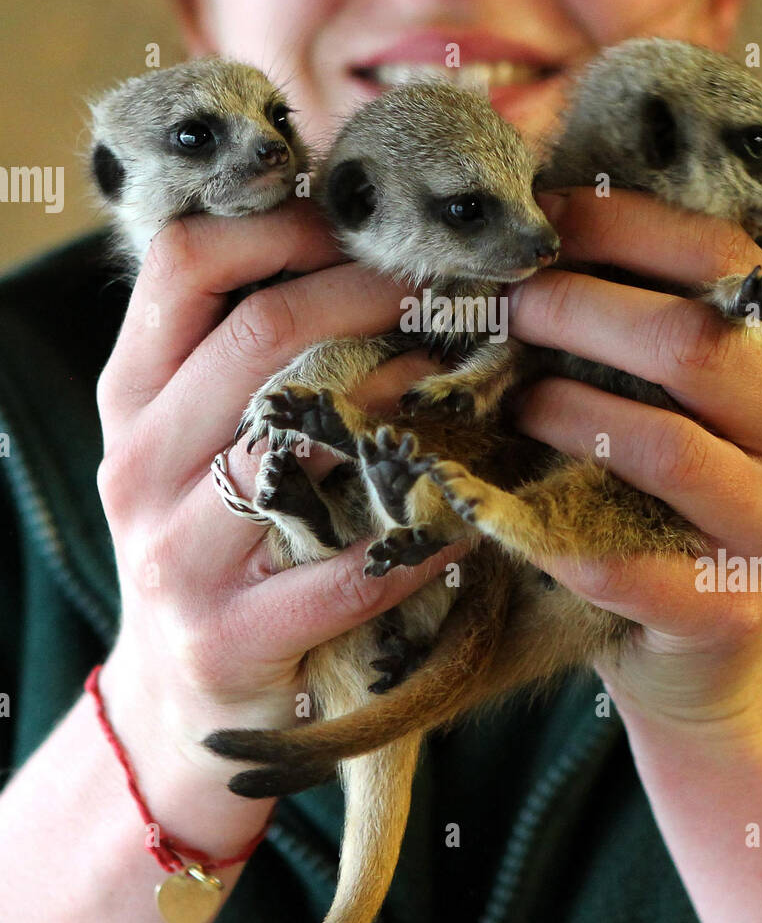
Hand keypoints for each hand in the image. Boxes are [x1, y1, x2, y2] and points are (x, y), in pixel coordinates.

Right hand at [95, 197, 466, 794]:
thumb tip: (361, 248)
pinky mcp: (230, 635)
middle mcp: (139, 464)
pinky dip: (422, 534)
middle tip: (450, 287)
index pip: (184, 263)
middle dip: (373, 295)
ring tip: (470, 370)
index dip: (285, 226)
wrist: (177, 695)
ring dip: (403, 396)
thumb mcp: (192, 438)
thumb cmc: (211, 538)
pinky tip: (470, 505)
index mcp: (130, 396)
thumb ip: (239, 353)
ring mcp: (176, 555)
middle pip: (258, 336)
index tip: (370, 228)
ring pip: (299, 443)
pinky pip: (350, 570)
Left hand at [505, 188, 761, 721]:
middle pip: (688, 342)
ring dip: (560, 412)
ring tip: (505, 401)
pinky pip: (624, 561)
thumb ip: (628, 319)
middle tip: (498, 306)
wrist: (711, 640)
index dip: (618, 225)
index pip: (718, 255)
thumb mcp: (662, 391)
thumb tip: (523, 237)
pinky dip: (550, 530)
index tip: (534, 217)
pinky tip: (501, 505)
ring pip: (662, 446)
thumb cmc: (663, 491)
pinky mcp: (728, 607)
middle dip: (573, 309)